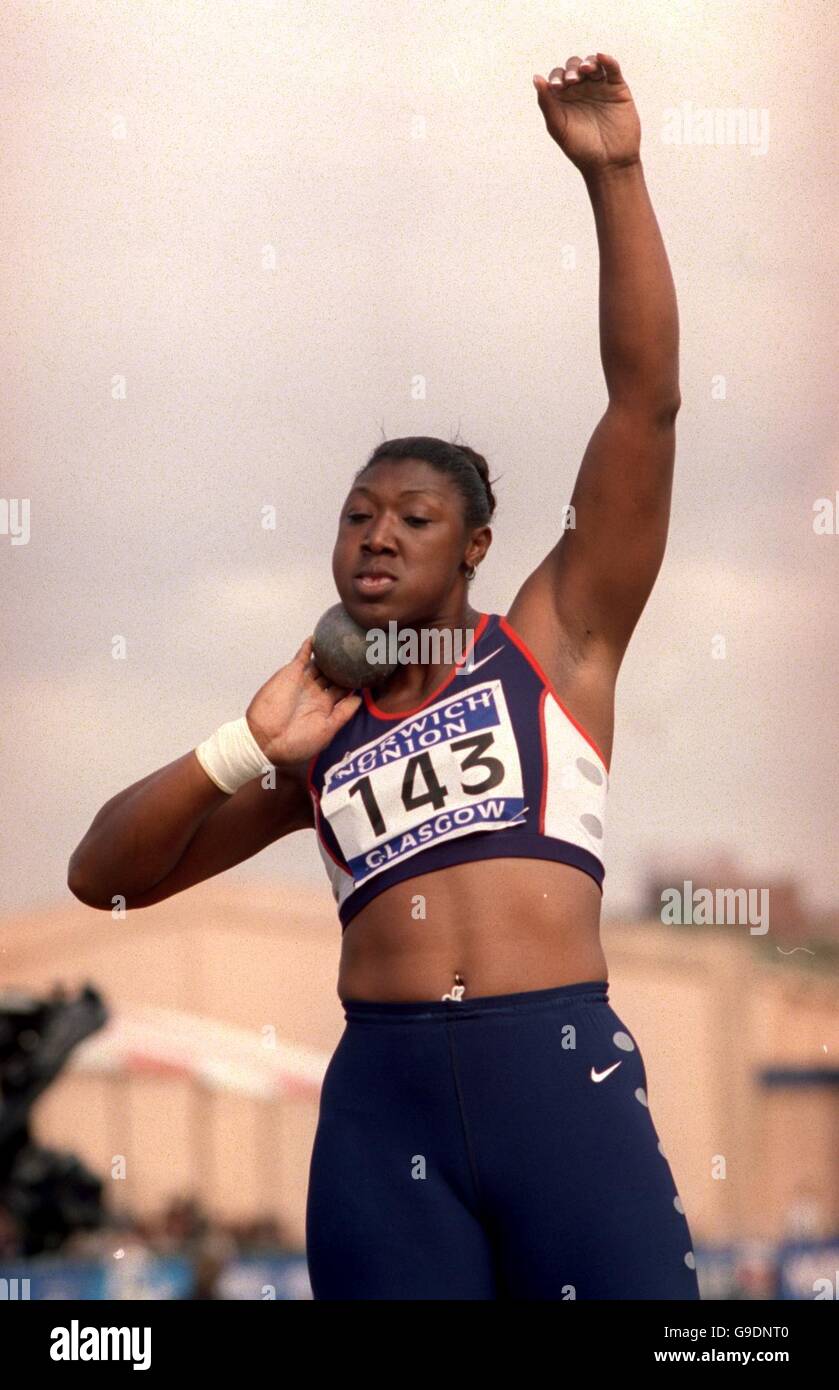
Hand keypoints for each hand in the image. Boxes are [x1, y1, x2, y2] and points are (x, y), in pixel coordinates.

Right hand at [245, 636, 361, 765]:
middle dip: (347, 665)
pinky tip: (320, 636)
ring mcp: (304, 682)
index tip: (370, 671)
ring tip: (346, 641)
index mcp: (326, 708)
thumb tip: (360, 698)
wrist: (266, 739)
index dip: (356, 681)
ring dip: (331, 654)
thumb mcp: (327, 730)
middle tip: (362, 651)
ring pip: (321, 664)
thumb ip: (344, 713)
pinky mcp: (292, 673)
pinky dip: (309, 646)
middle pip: (335, 675)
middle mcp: (316, 693)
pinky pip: (302, 656)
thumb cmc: (296, 742)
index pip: (345, 691)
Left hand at [532, 52, 640, 173]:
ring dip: (588, 63)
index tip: (557, 87)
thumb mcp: (558, 127)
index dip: (556, 76)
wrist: (609, 163)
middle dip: (572, 69)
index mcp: (564, 99)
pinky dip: (607, 60)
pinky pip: (612, 69)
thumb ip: (546, 103)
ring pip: (592, 65)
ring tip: (585, 71)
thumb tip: (536, 77)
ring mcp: (600, 88)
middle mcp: (581, 91)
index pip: (557, 77)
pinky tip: (601, 57)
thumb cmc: (581, 149)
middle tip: (572, 82)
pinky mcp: (617, 89)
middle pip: (574, 67)